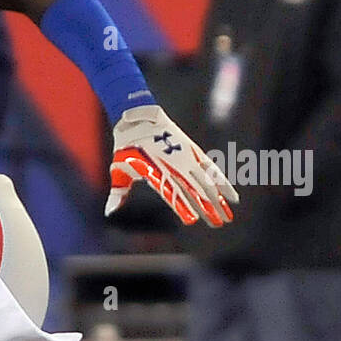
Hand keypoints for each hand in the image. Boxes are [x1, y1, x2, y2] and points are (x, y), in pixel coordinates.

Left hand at [105, 105, 237, 226]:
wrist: (138, 116)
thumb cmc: (126, 145)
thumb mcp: (118, 168)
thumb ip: (118, 192)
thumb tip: (109, 212)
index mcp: (157, 171)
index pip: (173, 193)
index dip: (183, 206)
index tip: (192, 221)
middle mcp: (175, 165)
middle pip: (195, 190)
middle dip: (208, 208)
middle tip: (218, 225)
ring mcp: (187, 157)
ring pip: (207, 182)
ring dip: (218, 200)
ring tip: (227, 216)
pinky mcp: (193, 150)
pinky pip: (212, 169)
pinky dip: (223, 183)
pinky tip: (231, 196)